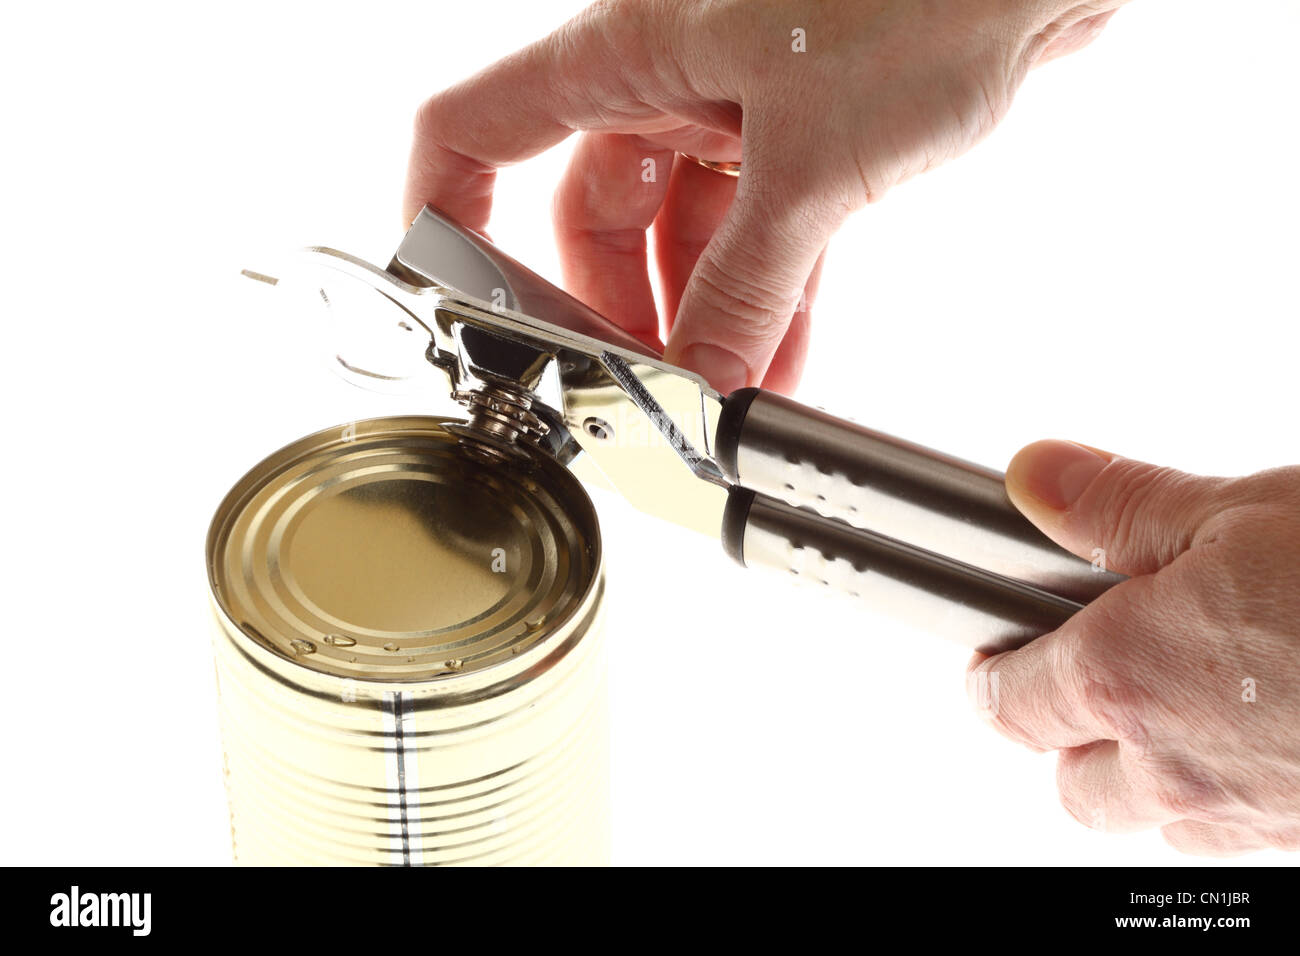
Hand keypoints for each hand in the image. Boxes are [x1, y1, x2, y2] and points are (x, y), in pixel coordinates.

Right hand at [404, 0, 1124, 393]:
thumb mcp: (811, 165)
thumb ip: (746, 287)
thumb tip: (702, 376)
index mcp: (625, 53)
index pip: (476, 131)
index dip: (441, 212)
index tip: (452, 296)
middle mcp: (666, 75)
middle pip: (588, 211)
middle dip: (607, 307)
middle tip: (629, 384)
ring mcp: (734, 104)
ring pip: (681, 232)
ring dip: (698, 317)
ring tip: (720, 395)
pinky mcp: (804, 131)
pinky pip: (759, 231)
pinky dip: (764, 296)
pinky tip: (778, 363)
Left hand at [967, 440, 1299, 855]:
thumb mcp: (1246, 512)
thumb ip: (1122, 507)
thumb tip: (1038, 480)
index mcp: (1132, 678)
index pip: (1011, 706)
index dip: (992, 680)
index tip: (994, 658)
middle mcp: (1182, 769)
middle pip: (1074, 786)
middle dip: (1067, 736)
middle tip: (1096, 674)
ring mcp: (1258, 818)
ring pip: (1160, 823)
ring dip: (1152, 772)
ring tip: (1192, 699)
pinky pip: (1245, 837)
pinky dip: (1235, 794)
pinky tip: (1274, 730)